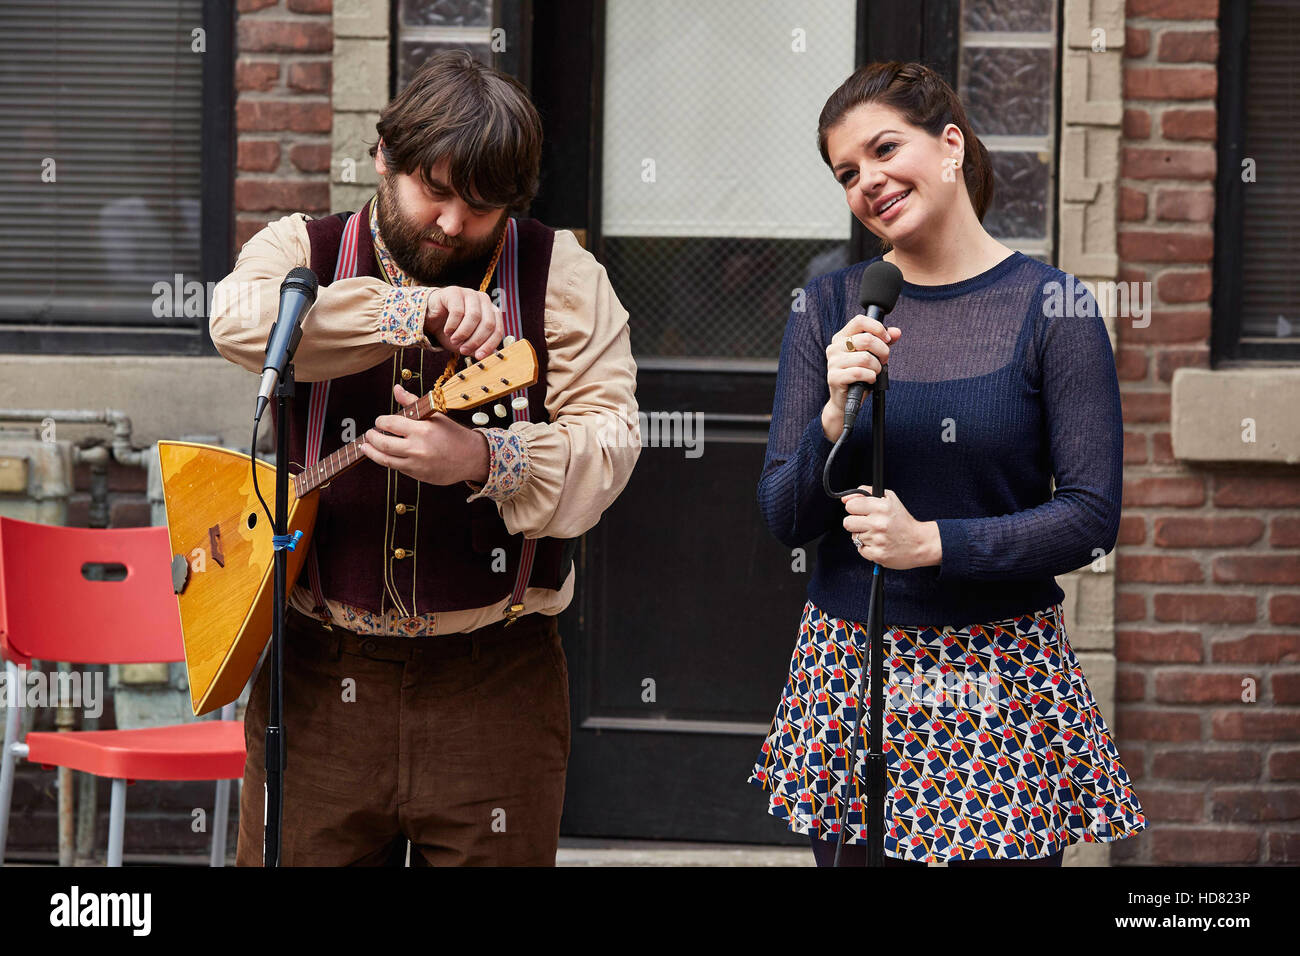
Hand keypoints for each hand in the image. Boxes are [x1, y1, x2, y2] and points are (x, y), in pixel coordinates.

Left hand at [358, 384, 489, 485]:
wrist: (472, 458)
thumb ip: (412, 403)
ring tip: (367, 447)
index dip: (380, 421)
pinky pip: (397, 468)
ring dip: (372, 452)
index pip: (390, 424)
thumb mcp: (435, 415)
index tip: (379, 421)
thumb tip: (396, 389)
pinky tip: (386, 455)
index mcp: (422, 430)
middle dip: (371, 437)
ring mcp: (417, 464)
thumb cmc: (454, 435)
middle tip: (369, 433)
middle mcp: (417, 448)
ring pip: (385, 460)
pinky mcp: (418, 475)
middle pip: (382, 444)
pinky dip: (389, 460)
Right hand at [425, 287, 503, 359]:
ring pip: (474, 316)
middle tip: (463, 350)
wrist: (431, 318)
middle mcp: (484, 300)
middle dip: (476, 341)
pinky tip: (447, 331)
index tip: (479, 357)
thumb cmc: (453, 330)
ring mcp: (470, 294)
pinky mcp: (454, 292)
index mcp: (492, 312)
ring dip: (463, 333)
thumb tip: (492, 355)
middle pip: (488, 323)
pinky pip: (458, 311)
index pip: (498, 330)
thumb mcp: (467, 343)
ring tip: (454, 340)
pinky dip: (452, 325)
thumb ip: (479, 348)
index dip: (489, 345)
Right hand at [822, 315, 900, 441]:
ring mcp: (832, 362)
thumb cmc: (859, 375)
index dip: (877, 328)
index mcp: (841, 338)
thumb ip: (883, 342)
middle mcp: (834, 347)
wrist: (847, 400)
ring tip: (874, 372)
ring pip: (865, 358)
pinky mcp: (834, 377)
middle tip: (883, 360)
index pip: (860, 321)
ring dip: (876, 368)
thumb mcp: (872, 355)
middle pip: (866, 339)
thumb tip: (896, 332)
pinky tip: (869, 380)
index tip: (886, 339)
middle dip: (882, 351)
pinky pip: (859, 373)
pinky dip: (870, 377)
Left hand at [841, 485, 941, 569]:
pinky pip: (860, 549)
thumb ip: (866, 493)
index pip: (851, 505)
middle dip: (855, 523)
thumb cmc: (903, 521)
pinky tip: (879, 544)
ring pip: (854, 536)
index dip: (854, 508)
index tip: (861, 511)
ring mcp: (878, 540)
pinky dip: (867, 547)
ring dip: (863, 535)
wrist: (920, 543)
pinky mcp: (877, 554)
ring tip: (878, 534)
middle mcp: (879, 523)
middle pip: (847, 522)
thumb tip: (845, 498)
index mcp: (881, 507)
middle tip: (867, 523)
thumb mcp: (889, 499)